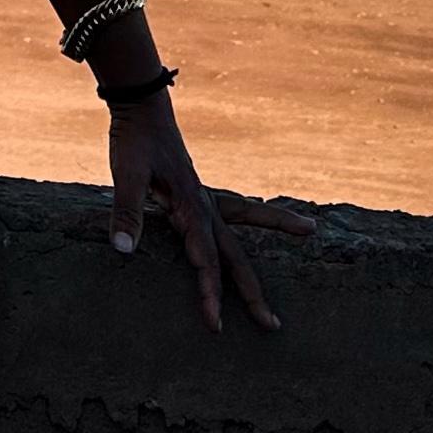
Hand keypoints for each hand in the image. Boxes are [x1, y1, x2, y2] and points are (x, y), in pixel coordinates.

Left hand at [107, 89, 302, 332]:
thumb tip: (122, 250)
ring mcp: (205, 197)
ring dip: (277, 225)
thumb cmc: (134, 141)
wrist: (141, 107)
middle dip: (252, 291)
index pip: (204, 259)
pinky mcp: (199, 191)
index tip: (216, 324)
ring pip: (248, 220)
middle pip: (235, 254)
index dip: (210, 292)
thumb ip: (126, 212)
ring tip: (310, 229)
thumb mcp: (125, 175)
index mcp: (191, 206)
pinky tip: (268, 221)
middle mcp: (205, 204)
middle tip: (273, 325)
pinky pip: (236, 209)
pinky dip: (258, 215)